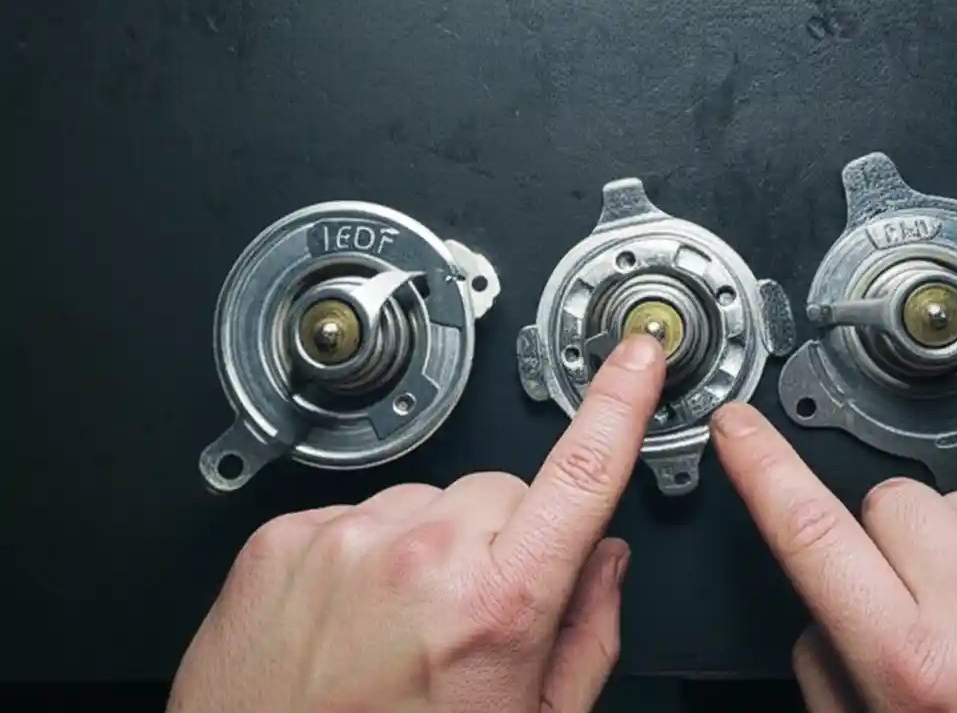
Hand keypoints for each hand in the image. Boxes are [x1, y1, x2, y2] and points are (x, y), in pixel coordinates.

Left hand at [168, 335, 665, 712]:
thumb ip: (587, 633)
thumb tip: (604, 559)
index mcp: (499, 604)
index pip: (580, 473)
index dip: (619, 404)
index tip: (635, 358)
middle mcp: (421, 556)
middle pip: (501, 490)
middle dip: (505, 535)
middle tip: (472, 610)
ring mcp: (346, 539)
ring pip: (429, 500)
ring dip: (431, 543)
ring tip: (403, 622)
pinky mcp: (284, 537)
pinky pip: (357, 514)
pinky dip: (367, 553)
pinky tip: (353, 615)